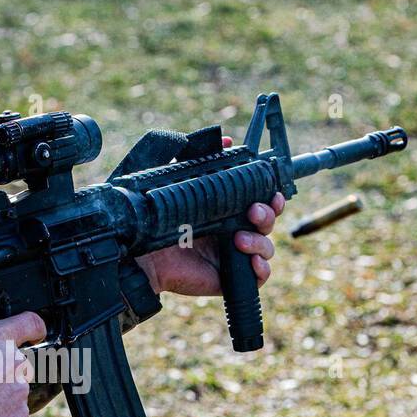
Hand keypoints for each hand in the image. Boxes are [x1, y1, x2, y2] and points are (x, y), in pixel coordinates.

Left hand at [134, 136, 284, 295]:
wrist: (145, 257)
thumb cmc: (159, 224)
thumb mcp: (179, 187)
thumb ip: (200, 162)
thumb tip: (225, 139)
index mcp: (227, 212)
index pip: (260, 202)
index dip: (271, 197)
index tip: (271, 191)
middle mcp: (234, 232)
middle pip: (268, 222)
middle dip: (268, 214)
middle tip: (254, 211)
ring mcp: (234, 256)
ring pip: (266, 247)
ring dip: (260, 241)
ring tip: (239, 239)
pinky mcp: (231, 277)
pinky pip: (258, 276)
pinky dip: (260, 268)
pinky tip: (250, 261)